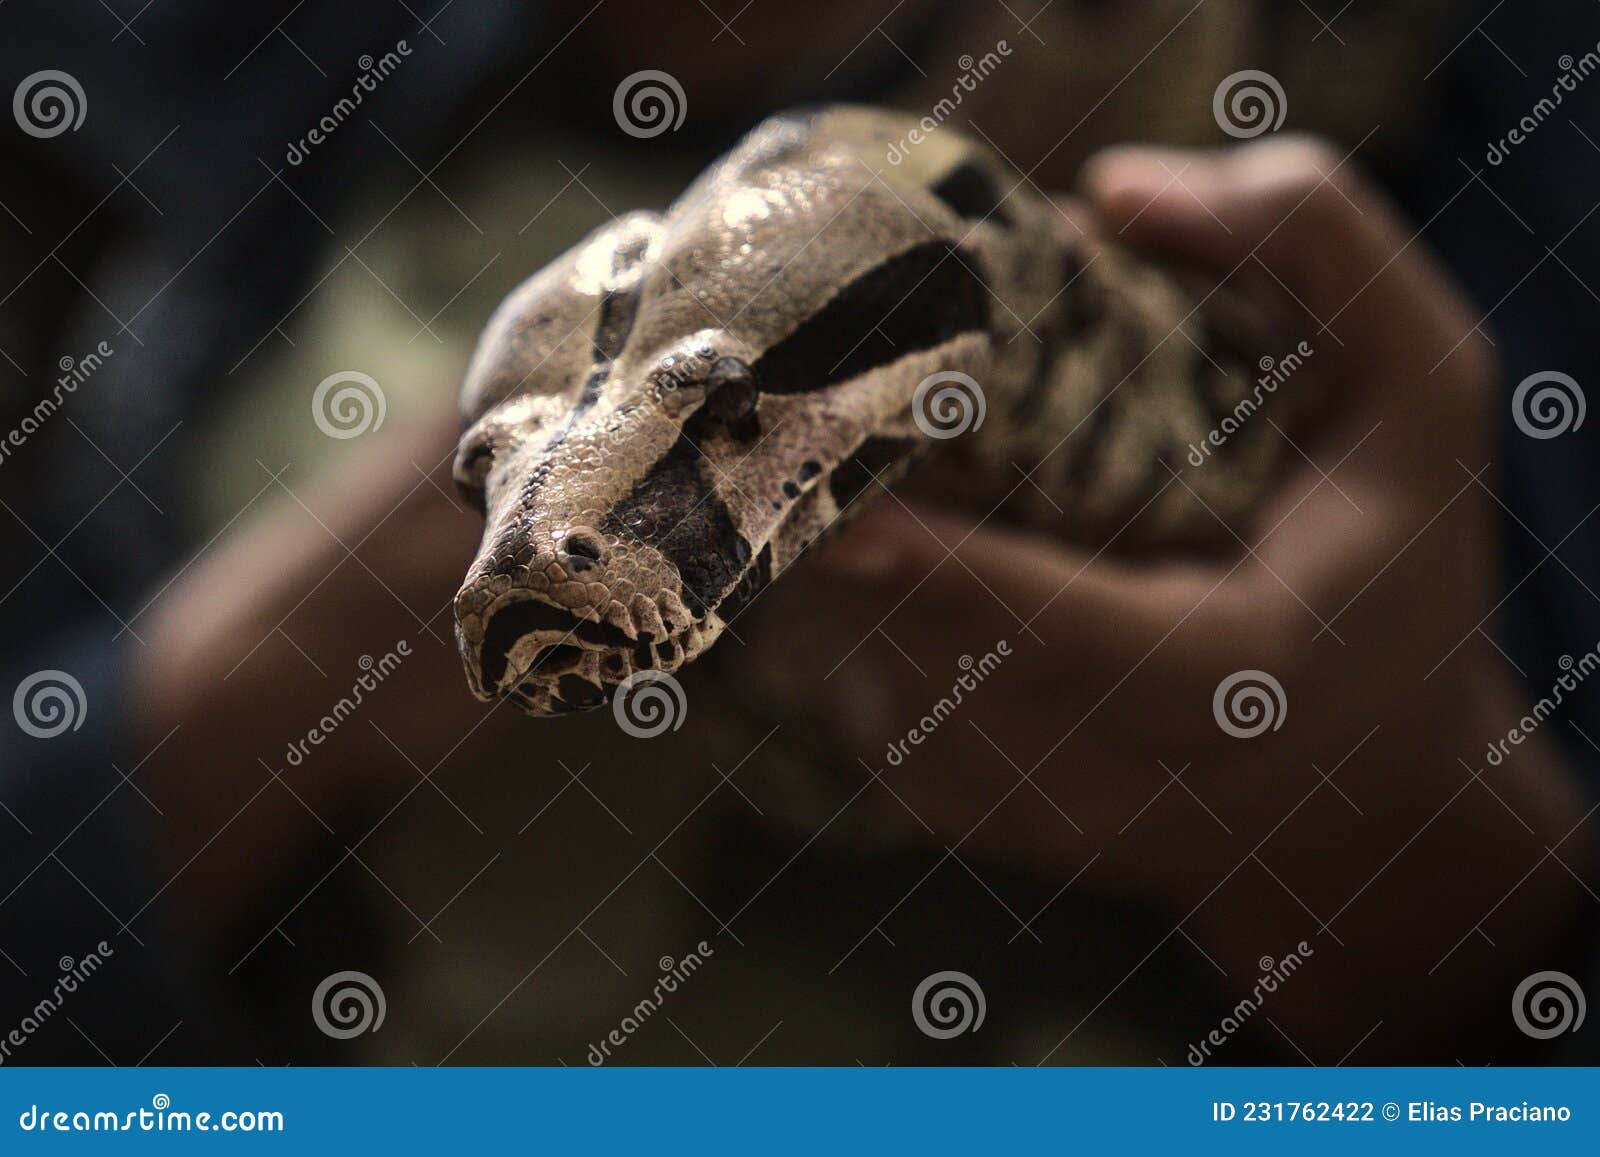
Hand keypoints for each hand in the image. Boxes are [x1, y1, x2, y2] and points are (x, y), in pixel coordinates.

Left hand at [791, 137, 1589, 1058]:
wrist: (1349, 777)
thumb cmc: (1387, 558)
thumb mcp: (1415, 379)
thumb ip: (1314, 245)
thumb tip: (1108, 195)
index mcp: (1240, 678)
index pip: (1082, 640)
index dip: (961, 581)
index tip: (850, 522)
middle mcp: (1116, 775)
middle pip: (935, 650)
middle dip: (854, 525)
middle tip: (806, 406)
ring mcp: (1021, 809)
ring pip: (874, 666)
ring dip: (844, 552)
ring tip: (857, 452)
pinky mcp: (961, 806)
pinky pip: (862, 680)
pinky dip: (856, 596)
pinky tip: (905, 535)